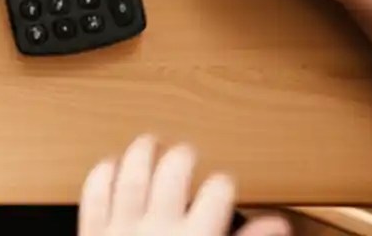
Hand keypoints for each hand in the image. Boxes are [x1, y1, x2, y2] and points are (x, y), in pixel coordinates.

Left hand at [80, 136, 288, 235]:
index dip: (224, 183)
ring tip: (148, 143)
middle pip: (173, 173)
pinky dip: (100, 177)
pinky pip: (94, 198)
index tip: (225, 183)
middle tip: (188, 152)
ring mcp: (124, 230)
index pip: (218, 193)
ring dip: (140, 154)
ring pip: (131, 177)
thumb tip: (277, 224)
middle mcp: (159, 229)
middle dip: (183, 156)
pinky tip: (108, 165)